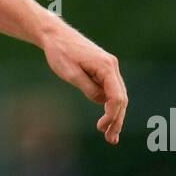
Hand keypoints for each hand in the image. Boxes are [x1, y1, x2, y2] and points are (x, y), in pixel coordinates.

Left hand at [41, 20, 127, 143]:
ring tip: (109, 135)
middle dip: (117, 120)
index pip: (116, 97)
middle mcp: (112, 66)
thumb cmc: (60, 53)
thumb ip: (88, 89)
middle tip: (110, 140)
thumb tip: (101, 102)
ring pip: (117, 95)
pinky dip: (109, 105)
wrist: (55, 35)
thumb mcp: (71, 74)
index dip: (112, 115)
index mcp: (106, 66)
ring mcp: (109, 66)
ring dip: (115, 115)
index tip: (101, 128)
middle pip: (121, 98)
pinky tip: (106, 119)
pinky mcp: (103, 68)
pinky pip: (110, 90)